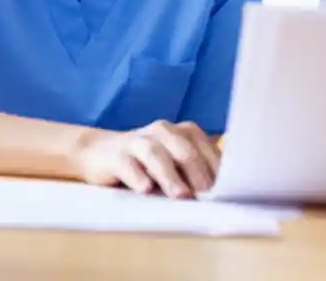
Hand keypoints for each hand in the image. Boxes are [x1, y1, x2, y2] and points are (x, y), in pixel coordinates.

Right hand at [74, 120, 219, 198]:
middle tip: (206, 195)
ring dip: (169, 175)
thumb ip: (196, 173)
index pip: (205, 148)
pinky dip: (137, 176)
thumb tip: (221, 194)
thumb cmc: (148, 164)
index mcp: (182, 132)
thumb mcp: (175, 165)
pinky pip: (127, 163)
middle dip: (197, 172)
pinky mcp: (116, 154)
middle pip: (184, 149)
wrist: (100, 153)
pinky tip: (145, 189)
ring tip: (180, 195)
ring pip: (155, 153)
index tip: (225, 192)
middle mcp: (162, 131)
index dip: (216, 170)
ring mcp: (137, 140)